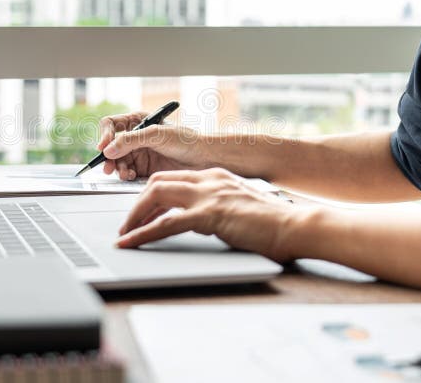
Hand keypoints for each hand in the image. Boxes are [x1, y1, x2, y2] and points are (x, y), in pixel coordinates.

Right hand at [97, 112, 209, 179]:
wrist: (204, 159)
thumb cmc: (187, 141)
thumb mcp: (157, 135)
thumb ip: (130, 140)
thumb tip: (108, 149)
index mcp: (138, 121)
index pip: (111, 124)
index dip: (105, 134)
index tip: (104, 147)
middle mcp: (136, 137)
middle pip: (111, 146)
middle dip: (109, 157)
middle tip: (109, 168)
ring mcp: (139, 153)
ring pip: (117, 161)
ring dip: (118, 168)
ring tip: (126, 174)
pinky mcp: (143, 169)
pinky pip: (126, 172)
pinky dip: (126, 175)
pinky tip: (132, 177)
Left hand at [115, 167, 301, 261]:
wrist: (296, 226)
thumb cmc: (275, 222)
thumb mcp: (240, 207)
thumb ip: (220, 207)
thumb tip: (205, 221)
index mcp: (216, 176)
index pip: (173, 178)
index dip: (151, 195)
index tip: (140, 212)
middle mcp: (209, 179)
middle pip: (157, 183)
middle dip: (136, 204)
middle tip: (126, 226)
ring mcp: (208, 194)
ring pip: (155, 196)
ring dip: (134, 217)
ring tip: (124, 236)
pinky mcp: (210, 214)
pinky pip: (166, 223)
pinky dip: (143, 233)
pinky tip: (132, 243)